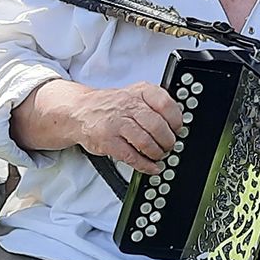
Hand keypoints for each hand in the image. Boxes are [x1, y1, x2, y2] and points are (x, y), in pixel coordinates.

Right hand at [56, 81, 185, 175]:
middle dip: (168, 141)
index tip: (177, 130)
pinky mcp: (108, 141)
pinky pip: (132, 157)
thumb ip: (155, 106)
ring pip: (146, 142)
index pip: (165, 104)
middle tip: (169, 146)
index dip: (175, 121)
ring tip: (159, 155)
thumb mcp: (135, 95)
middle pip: (157, 126)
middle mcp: (128, 105)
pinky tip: (151, 167)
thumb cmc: (112, 106)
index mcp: (140, 92)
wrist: (81, 111)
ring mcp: (116, 123)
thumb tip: (178, 125)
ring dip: (157, 153)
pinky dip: (145, 165)